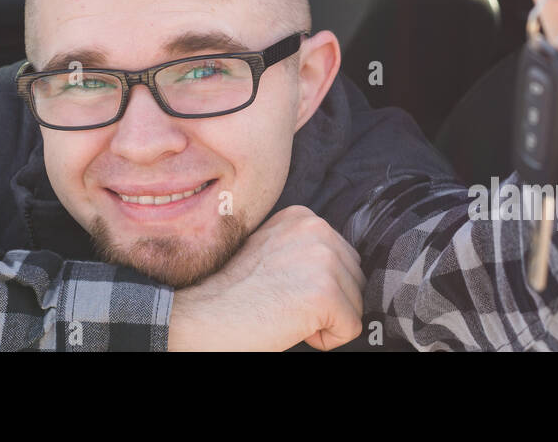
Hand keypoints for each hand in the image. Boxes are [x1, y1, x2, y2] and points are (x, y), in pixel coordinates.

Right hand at [167, 205, 365, 350]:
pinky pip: (351, 328)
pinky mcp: (324, 293)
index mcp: (303, 217)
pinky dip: (324, 339)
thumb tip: (341, 270)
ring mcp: (322, 259)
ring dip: (325, 320)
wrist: (200, 316)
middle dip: (328, 303)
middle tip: (281, 304)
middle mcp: (316, 228)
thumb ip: (304, 249)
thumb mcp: (272, 251)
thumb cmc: (232, 293)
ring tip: (283, 313)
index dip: (317, 287)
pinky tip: (289, 326)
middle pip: (356, 280)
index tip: (279, 289)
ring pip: (356, 305)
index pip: (344, 259)